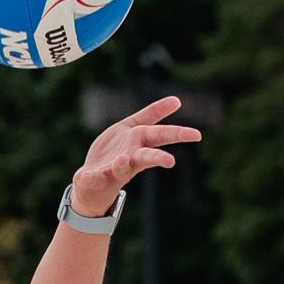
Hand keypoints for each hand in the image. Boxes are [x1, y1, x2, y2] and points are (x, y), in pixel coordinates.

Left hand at [72, 95, 200, 215]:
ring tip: (122, 159)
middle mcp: (130, 158)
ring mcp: (112, 170)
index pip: (160, 136)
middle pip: (146, 156)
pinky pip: (93, 177)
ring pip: (121, 168)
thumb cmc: (118, 151)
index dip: (177, 135)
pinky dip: (91, 177)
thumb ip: (152, 115)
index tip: (196, 135)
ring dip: (122, 165)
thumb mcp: (133, 128)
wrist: (93, 182)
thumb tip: (177, 100)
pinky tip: (88, 175)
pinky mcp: (95, 178)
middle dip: (158, 158)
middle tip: (170, 161)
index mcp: (139, 143)